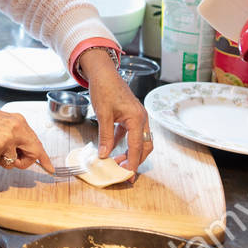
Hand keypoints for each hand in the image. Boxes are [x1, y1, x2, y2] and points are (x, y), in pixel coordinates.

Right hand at [0, 102, 53, 172]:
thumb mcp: (1, 122)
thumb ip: (14, 134)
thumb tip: (22, 150)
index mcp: (18, 122)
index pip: (37, 143)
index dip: (44, 158)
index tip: (50, 168)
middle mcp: (15, 129)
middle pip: (31, 154)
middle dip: (22, 162)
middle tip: (11, 159)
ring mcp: (5, 140)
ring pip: (10, 162)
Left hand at [79, 50, 153, 172]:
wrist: (103, 73)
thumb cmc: (104, 88)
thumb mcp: (103, 114)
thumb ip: (106, 136)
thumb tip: (105, 154)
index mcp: (137, 118)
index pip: (137, 146)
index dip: (132, 162)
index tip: (127, 174)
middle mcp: (142, 118)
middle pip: (145, 146)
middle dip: (136, 160)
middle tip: (124, 173)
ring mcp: (138, 117)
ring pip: (140, 141)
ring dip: (132, 153)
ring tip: (118, 162)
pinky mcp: (131, 115)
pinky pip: (132, 133)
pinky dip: (126, 143)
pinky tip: (114, 148)